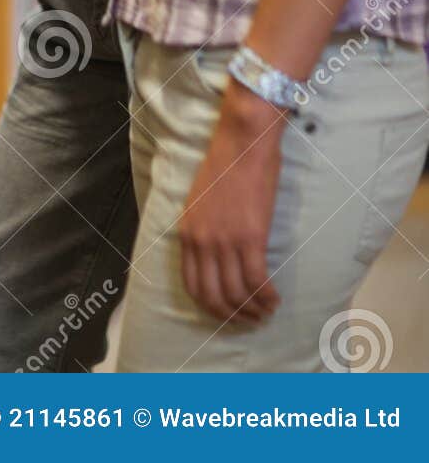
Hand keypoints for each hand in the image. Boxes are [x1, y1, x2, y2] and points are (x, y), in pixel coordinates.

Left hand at [179, 84, 284, 324]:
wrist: (243, 142)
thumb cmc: (226, 165)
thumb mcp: (200, 200)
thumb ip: (202, 228)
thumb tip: (212, 255)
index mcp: (187, 232)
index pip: (191, 285)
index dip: (210, 306)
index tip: (225, 313)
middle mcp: (202, 241)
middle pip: (213, 296)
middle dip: (231, 316)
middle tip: (249, 320)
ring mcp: (225, 241)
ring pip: (237, 293)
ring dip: (253, 310)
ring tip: (266, 311)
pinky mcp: (251, 237)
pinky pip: (257, 281)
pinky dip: (267, 297)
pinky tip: (274, 299)